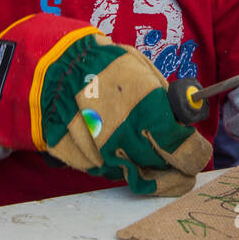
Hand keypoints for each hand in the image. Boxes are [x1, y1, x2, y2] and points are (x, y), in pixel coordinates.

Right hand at [0, 17, 211, 194]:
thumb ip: (160, 96)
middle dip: (178, 168)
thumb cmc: (94, 64)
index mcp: (145, 106)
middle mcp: (127, 134)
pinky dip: (122, 167)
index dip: (193, 154)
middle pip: (163, 165)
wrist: (41, 74)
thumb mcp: (134, 67)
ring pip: (139, 175)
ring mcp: (104, 152)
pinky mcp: (85, 162)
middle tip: (184, 167)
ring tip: (159, 163)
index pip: (181, 145)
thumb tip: (183, 116)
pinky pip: (113, 172)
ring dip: (152, 173)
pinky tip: (123, 153)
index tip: (196, 153)